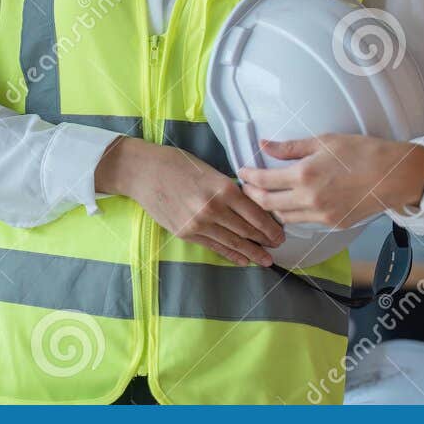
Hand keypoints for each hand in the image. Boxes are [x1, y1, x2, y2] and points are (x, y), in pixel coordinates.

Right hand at [95, 137, 284, 266]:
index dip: (271, 227)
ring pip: (233, 243)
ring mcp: (198, 224)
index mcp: (223, 188)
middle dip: (265, 241)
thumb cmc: (177, 164)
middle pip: (247, 231)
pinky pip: (214, 246)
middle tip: (277, 247)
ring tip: (265, 260)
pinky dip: (231, 254)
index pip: (256, 214)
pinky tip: (242, 259)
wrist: (142, 172)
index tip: (281, 234)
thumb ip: (229, 189)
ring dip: (252, 253)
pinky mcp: (186, 233)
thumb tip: (251, 206)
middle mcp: (213, 209)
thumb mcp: (209, 170)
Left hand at [238, 135, 423, 228]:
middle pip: (268, 205)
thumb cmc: (362, 152)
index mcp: (304, 176)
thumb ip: (290, 148)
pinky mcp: (334, 224)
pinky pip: (304, 222)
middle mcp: (309, 200)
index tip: (242, 172)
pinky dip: (292, 214)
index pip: (264, 181)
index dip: (249, 177)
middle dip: (252, 196)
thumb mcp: (323, 141)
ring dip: (271, 208)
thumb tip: (264, 144)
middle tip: (247, 187)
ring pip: (284, 217)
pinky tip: (290, 204)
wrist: (395, 175)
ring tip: (265, 196)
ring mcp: (322, 215)